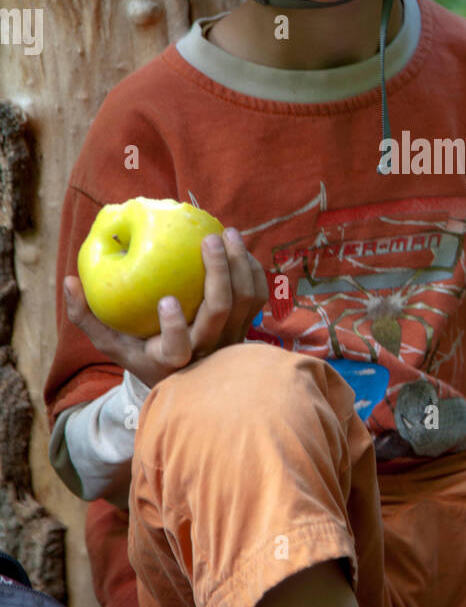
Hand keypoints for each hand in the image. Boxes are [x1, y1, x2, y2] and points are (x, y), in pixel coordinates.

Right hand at [63, 228, 269, 390]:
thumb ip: (86, 316)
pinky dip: (249, 269)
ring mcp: (230, 338)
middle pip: (220, 312)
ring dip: (239, 264)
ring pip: (244, 300)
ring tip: (226, 234)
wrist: (184, 372)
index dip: (174, 327)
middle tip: (209, 240)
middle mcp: (207, 350)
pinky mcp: (246, 325)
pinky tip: (237, 246)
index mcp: (172, 359)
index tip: (165, 299)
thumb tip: (68, 281)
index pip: (177, 348)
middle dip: (219, 274)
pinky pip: (255, 294)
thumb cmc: (140, 350)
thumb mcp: (110, 341)